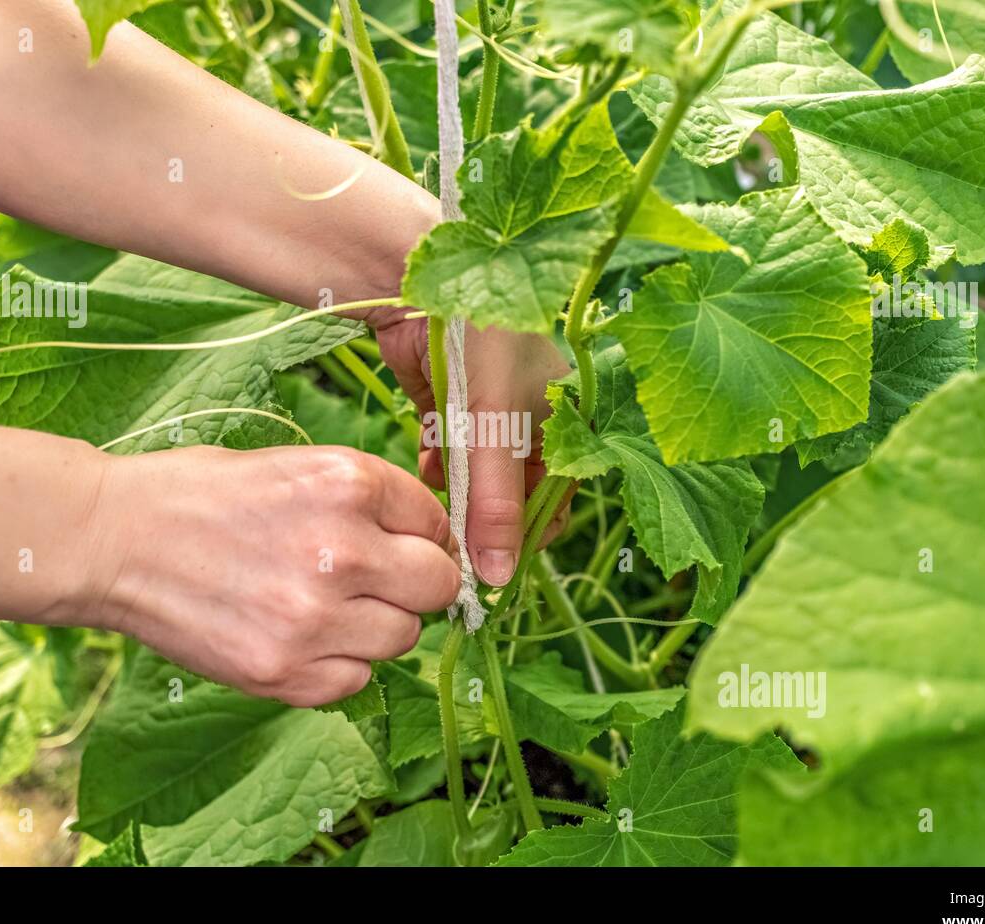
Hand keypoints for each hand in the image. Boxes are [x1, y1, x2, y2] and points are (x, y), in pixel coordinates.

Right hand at [89, 444, 461, 705]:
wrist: (111, 539)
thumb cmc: (199, 495)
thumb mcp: (294, 466)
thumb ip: (365, 501)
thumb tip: (425, 538)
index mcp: (348, 483)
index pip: (436, 522)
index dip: (421, 534)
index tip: (400, 542)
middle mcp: (343, 550)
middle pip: (437, 586)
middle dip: (418, 583)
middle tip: (379, 580)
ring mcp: (315, 618)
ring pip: (402, 638)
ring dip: (377, 625)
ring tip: (326, 606)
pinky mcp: (283, 672)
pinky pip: (355, 679)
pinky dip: (338, 664)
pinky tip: (300, 636)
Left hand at [373, 312, 572, 586]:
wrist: (418, 282)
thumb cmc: (479, 344)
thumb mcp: (493, 429)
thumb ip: (495, 506)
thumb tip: (500, 578)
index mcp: (566, 423)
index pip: (556, 500)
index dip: (527, 536)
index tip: (493, 566)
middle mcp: (533, 423)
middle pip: (513, 495)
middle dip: (485, 519)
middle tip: (457, 544)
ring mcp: (490, 417)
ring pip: (477, 480)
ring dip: (458, 496)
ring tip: (440, 504)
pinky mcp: (452, 409)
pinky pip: (450, 457)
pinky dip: (439, 468)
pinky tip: (428, 470)